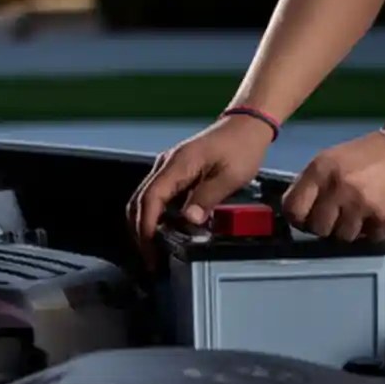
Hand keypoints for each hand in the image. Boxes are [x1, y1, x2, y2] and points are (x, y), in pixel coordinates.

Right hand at [127, 116, 273, 266]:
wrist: (245, 125)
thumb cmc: (241, 148)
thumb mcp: (230, 176)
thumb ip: (208, 198)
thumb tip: (189, 220)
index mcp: (177, 165)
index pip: (150, 199)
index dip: (146, 228)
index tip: (150, 251)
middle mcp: (166, 165)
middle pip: (139, 201)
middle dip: (140, 232)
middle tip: (151, 259)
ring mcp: (168, 166)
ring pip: (144, 199)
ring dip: (145, 224)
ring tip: (156, 249)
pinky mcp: (174, 170)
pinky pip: (156, 195)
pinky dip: (155, 215)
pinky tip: (166, 230)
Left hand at [282, 131, 384, 241]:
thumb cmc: (363, 155)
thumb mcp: (329, 159)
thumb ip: (309, 184)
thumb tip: (292, 211)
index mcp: (321, 171)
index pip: (294, 209)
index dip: (297, 218)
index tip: (305, 218)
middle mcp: (339, 188)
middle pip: (318, 229)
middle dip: (324, 226)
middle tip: (334, 217)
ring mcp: (362, 204)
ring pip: (343, 237)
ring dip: (348, 229)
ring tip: (356, 215)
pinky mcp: (384, 217)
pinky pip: (369, 238)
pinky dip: (370, 231)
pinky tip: (374, 215)